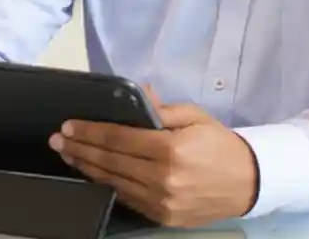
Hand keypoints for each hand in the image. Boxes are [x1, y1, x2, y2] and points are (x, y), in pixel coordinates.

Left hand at [49, 87, 258, 227]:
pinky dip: (105, 184)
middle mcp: (163, 178)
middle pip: (110, 162)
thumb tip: (137, 93)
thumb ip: (162, 109)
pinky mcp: (161, 216)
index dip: (90, 132)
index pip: (119, 139)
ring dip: (86, 168)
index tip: (69, 126)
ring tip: (68, 155)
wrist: (250, 183)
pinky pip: (126, 198)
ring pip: (113, 183)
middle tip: (57, 140)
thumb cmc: (221, 145)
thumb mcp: (195, 117)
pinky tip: (92, 173)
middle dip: (79, 149)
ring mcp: (161, 201)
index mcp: (171, 149)